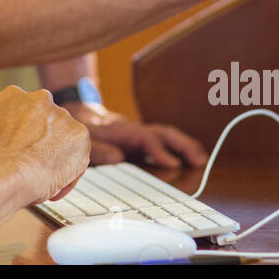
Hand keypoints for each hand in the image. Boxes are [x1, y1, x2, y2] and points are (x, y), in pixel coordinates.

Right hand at [0, 85, 90, 204]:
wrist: (5, 173)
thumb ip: (2, 133)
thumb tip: (0, 148)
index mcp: (12, 96)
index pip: (25, 114)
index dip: (24, 136)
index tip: (20, 152)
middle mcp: (39, 98)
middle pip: (47, 123)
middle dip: (43, 143)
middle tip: (33, 167)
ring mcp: (61, 114)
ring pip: (64, 140)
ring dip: (57, 158)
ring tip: (41, 180)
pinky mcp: (79, 133)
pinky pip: (77, 158)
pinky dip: (68, 174)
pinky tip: (51, 186)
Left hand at [61, 102, 207, 168]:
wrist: (77, 114)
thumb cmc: (81, 128)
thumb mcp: (83, 138)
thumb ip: (97, 148)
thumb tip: (118, 157)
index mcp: (122, 130)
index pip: (146, 139)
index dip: (160, 151)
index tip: (173, 164)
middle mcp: (134, 130)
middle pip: (162, 133)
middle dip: (182, 145)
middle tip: (199, 159)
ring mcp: (138, 135)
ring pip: (165, 136)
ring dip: (184, 146)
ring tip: (201, 159)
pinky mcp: (138, 142)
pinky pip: (160, 143)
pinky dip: (175, 149)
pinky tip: (185, 160)